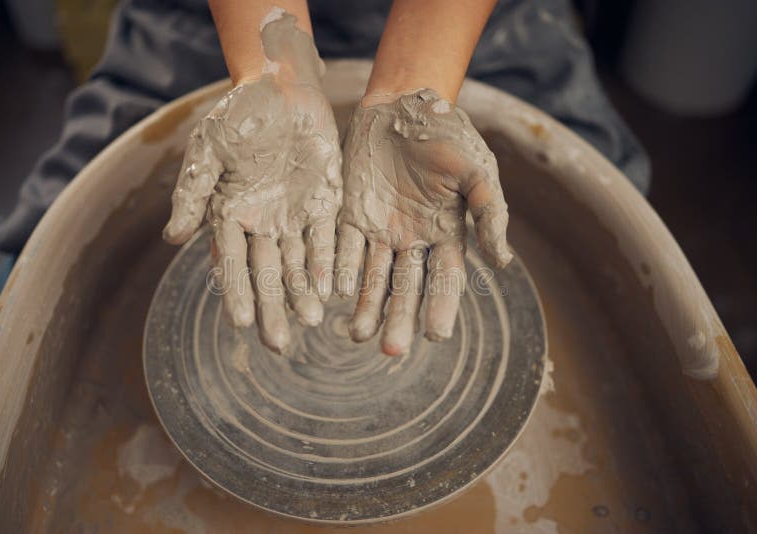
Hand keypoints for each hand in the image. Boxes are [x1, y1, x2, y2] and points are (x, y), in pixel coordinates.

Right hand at [164, 74, 341, 354]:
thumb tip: (173, 237)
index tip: (241, 322)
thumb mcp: (209, 149)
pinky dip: (330, 264)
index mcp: (229, 215)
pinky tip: (336, 290)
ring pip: (299, 264)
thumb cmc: (239, 115)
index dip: (237, 292)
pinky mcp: (323, 205)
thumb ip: (193, 192)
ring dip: (304, 293)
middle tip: (280, 345)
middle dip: (273, 309)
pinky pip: (327, 240)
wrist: (282, 88)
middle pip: (267, 275)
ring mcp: (294, 217)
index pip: (232, 263)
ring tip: (314, 322)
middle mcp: (262, 224)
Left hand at [335, 89, 511, 355]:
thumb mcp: (477, 169)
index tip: (436, 334)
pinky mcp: (350, 213)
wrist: (404, 103)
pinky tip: (334, 292)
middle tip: (391, 351)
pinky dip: (339, 268)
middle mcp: (412, 239)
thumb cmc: (447, 134)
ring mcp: (380, 228)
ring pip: (372, 275)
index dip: (441, 305)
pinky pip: (344, 246)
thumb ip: (490, 212)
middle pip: (405, 286)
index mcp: (446, 232)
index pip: (444, 277)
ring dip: (365, 305)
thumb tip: (502, 263)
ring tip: (356, 335)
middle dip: (398, 317)